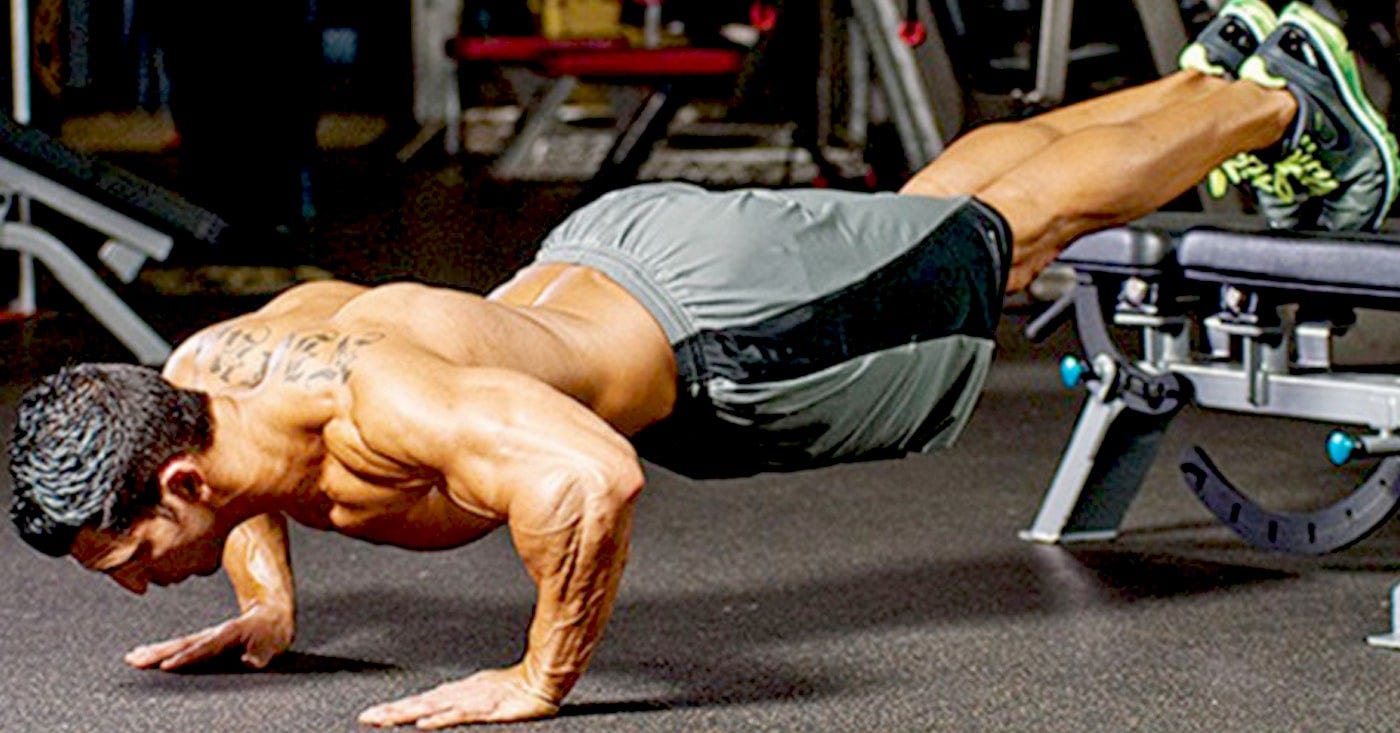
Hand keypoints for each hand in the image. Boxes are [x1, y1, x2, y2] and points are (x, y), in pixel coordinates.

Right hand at [124, 603, 293, 670]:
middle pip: (182, 644)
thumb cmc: (272, 631)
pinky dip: (159, 649)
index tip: (168, 666)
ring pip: (177, 644)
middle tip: (136, 660)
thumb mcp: (272, 644)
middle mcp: (214, 634)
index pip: (205, 647)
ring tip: (133, 657)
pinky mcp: (203, 640)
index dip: (187, 656)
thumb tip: (250, 662)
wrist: (271, 612)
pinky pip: (178, 645)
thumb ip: (261, 654)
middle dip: (159, 653)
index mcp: (230, 634)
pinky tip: (143, 654)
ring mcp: (207, 636)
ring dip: (154, 651)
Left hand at [357, 665, 559, 727]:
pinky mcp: (486, 709)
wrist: (544, 679)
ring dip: (407, 714)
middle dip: (391, 712)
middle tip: (366, 718)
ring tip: (384, 720)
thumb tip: (438, 710)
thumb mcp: (483, 695)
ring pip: (433, 709)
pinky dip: (440, 720)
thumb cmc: (517, 689)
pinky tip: (424, 724)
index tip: (372, 715)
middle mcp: (459, 695)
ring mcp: (471, 701)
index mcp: (457, 693)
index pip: (420, 702)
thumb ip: (461, 703)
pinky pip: (459, 716)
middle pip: (419, 704)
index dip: (395, 709)